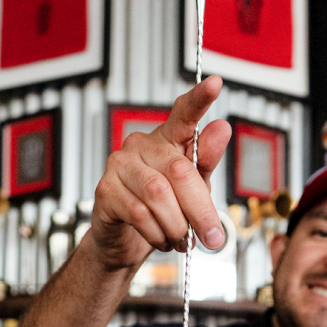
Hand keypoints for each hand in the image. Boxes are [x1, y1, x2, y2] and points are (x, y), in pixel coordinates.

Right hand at [89, 76, 230, 269]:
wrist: (126, 243)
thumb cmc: (164, 211)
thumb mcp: (194, 189)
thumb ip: (206, 162)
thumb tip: (221, 128)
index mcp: (168, 140)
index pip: (184, 113)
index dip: (200, 98)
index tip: (215, 83)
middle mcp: (141, 145)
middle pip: (179, 171)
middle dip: (200, 211)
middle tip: (212, 238)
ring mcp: (120, 164)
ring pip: (159, 196)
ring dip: (177, 226)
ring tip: (182, 240)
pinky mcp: (105, 189)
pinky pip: (139, 213)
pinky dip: (157, 233)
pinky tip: (161, 240)